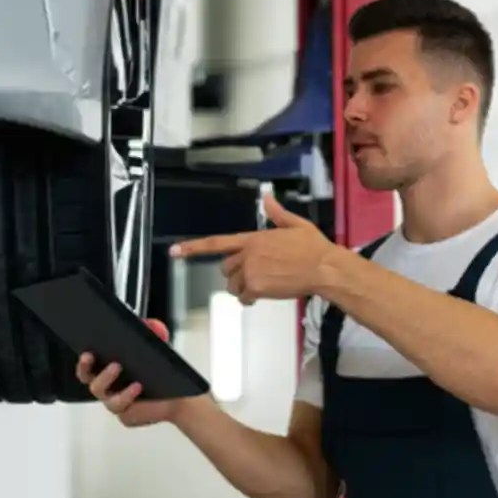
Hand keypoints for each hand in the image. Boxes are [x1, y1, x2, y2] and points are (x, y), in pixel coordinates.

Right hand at [76, 319, 201, 426]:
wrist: (178, 396)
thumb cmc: (161, 372)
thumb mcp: (158, 347)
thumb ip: (154, 332)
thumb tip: (149, 323)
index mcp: (108, 371)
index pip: (88, 367)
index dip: (84, 361)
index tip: (87, 352)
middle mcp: (108, 389)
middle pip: (91, 382)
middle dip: (89, 369)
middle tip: (100, 359)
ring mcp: (116, 404)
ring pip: (107, 397)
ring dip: (112, 383)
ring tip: (125, 372)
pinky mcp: (127, 416)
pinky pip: (123, 408)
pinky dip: (128, 396)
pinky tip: (137, 387)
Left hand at [170, 193, 336, 304]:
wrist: (323, 267)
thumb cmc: (312, 246)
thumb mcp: (295, 224)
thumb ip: (277, 213)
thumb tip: (267, 198)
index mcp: (253, 238)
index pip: (217, 242)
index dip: (193, 247)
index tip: (174, 251)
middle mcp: (247, 254)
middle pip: (225, 267)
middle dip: (237, 273)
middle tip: (256, 275)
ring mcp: (250, 271)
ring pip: (233, 284)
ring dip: (243, 287)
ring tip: (263, 285)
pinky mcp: (256, 287)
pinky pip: (244, 297)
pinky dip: (251, 299)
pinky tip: (265, 294)